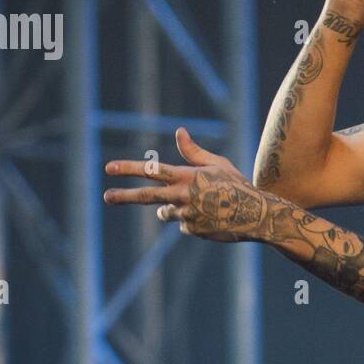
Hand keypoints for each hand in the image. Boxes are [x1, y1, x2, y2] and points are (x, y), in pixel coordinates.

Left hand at [103, 127, 263, 242]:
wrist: (256, 215)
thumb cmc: (237, 184)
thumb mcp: (217, 164)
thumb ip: (193, 152)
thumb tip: (179, 132)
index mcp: (187, 176)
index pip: (152, 170)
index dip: (129, 168)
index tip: (109, 168)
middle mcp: (183, 196)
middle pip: (147, 196)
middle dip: (124, 196)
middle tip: (106, 197)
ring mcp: (187, 215)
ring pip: (166, 212)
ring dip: (172, 208)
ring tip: (199, 204)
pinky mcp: (193, 231)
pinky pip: (184, 224)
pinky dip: (192, 220)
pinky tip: (211, 217)